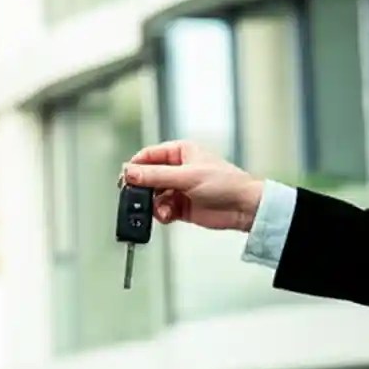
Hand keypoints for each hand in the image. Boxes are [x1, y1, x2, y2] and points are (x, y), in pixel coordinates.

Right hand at [122, 140, 263, 231]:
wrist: (243, 208)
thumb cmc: (226, 184)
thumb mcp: (187, 177)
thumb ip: (156, 176)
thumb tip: (131, 172)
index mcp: (181, 152)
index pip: (149, 155)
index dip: (135, 166)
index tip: (125, 178)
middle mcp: (178, 169)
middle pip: (148, 177)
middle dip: (143, 189)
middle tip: (136, 198)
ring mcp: (179, 188)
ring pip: (154, 196)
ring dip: (154, 204)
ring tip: (162, 209)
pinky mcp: (182, 207)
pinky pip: (163, 209)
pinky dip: (162, 214)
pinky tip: (168, 215)